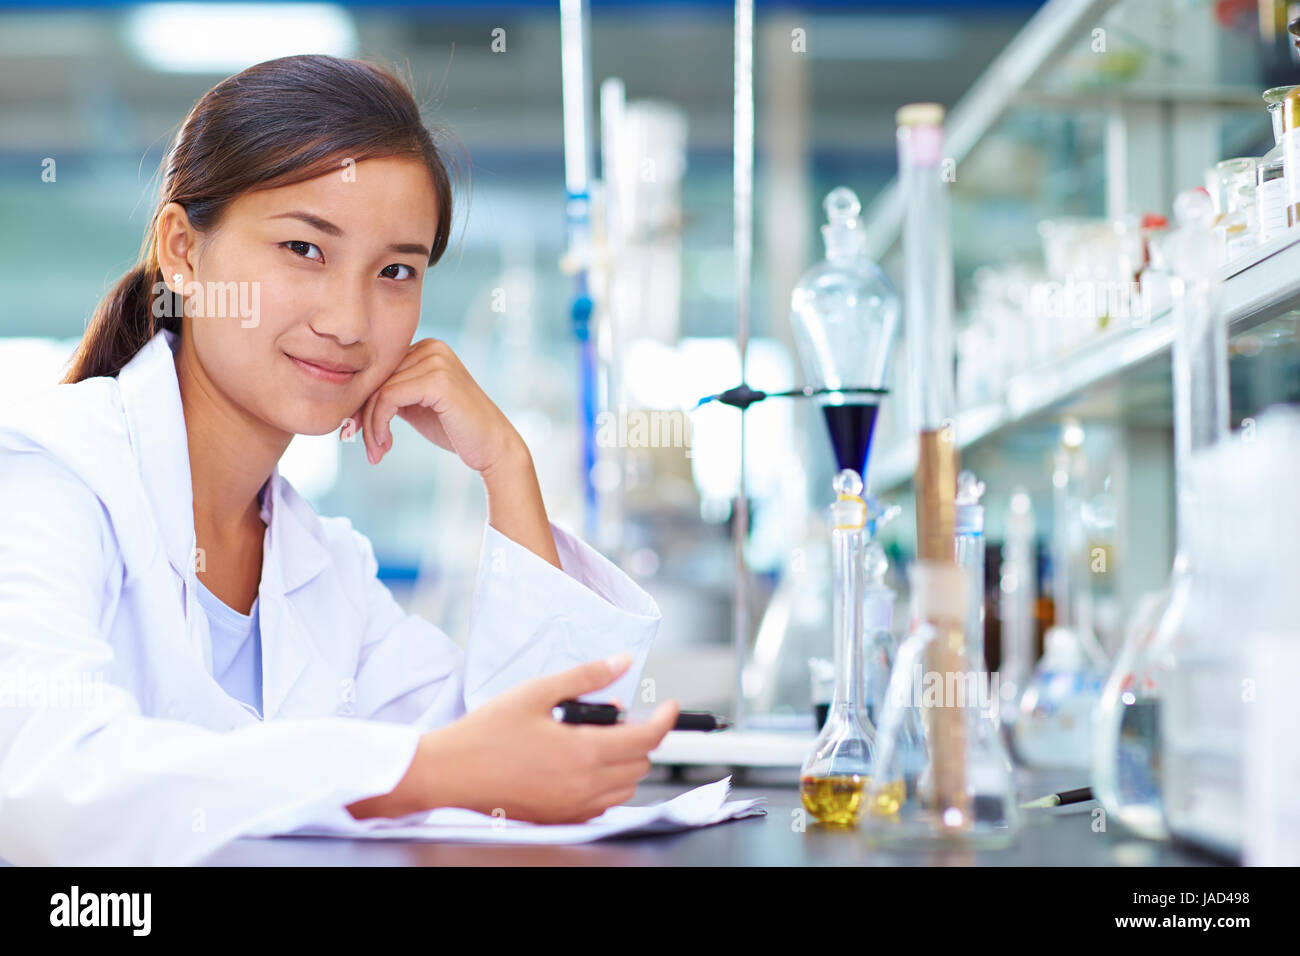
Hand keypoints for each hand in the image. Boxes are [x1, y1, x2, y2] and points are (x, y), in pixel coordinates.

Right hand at [349, 653, 678, 823]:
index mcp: (584, 753)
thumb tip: (622, 662)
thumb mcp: (537, 691)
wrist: (450, 772)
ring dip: (624, 762)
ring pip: (625, 787)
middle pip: (641, 763)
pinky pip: (602, 803)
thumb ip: (586, 677)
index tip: (670, 706)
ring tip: (595, 738)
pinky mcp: (561, 818)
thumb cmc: (488, 731)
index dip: (667, 720)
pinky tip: (579, 763)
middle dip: (641, 737)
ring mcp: (574, 807)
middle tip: (617, 716)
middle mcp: (585, 786)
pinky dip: (605, 783)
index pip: (648, 739)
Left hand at [351, 338, 522, 472]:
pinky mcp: (437, 380)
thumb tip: (351, 398)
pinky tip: (385, 445)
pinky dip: (379, 424)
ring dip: (371, 426)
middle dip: (363, 416)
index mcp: (427, 348)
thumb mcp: (416, 405)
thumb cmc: (455, 429)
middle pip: (376, 378)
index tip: (354, 432)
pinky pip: (389, 398)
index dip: (363, 402)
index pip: (379, 370)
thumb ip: (392, 393)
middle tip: (364, 447)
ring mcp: (436, 361)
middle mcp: (432, 347)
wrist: (491, 447)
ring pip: (379, 390)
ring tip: (376, 452)